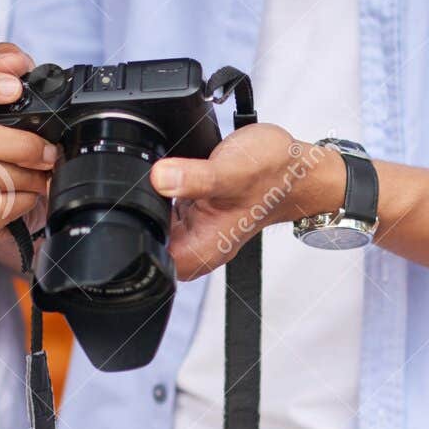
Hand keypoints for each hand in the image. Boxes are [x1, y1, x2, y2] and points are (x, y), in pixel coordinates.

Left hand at [149, 124, 343, 279]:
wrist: (298, 170)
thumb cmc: (275, 177)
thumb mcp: (232, 173)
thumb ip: (194, 178)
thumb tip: (159, 177)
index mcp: (202, 251)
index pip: (146, 259)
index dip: (131, 233)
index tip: (131, 205)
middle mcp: (195, 246)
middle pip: (143, 239)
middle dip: (139, 210)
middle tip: (156, 184)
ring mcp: (194, 230)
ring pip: (152, 222)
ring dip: (152, 199)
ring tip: (174, 177)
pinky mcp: (194, 211)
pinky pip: (165, 207)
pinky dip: (163, 191)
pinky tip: (174, 175)